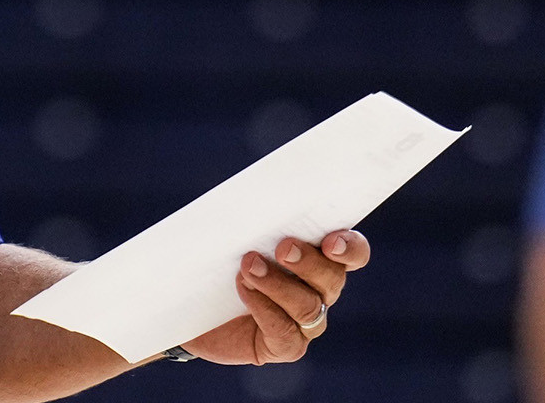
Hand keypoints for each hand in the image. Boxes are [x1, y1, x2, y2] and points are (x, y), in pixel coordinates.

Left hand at [181, 230, 370, 365]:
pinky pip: (285, 332)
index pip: (353, 252)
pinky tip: (244, 290)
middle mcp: (319, 291)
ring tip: (248, 267)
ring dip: (278, 284)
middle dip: (309, 262)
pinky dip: (264, 309)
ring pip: (308, 306)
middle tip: (282, 247)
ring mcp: (305, 323)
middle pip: (332, 278)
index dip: (350, 247)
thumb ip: (256, 218)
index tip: (331, 241)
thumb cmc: (220, 257)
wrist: (191, 304)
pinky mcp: (284, 346)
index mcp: (319, 257)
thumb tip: (256, 199)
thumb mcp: (235, 232)